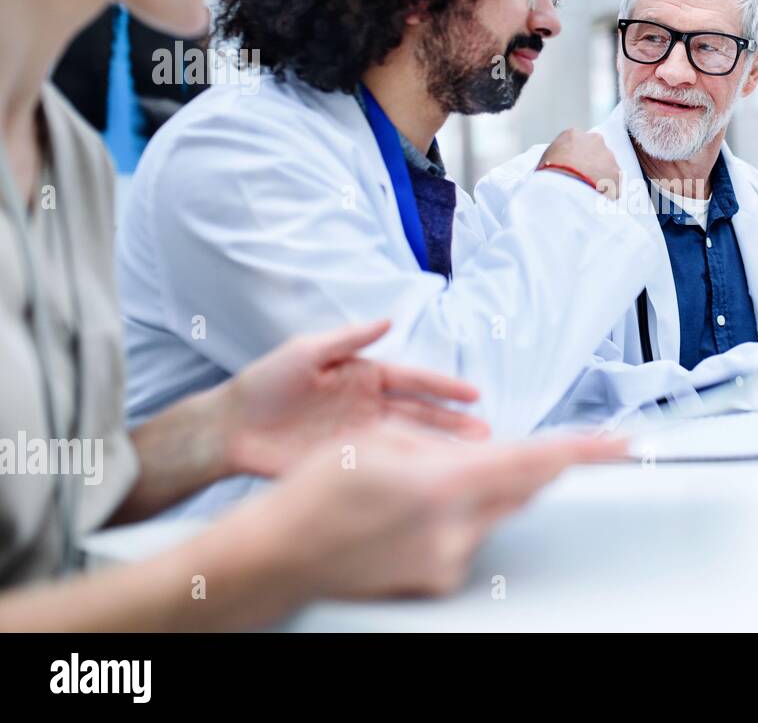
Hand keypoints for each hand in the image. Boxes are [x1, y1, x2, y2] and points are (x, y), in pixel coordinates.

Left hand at [221, 320, 487, 477]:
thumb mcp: (305, 352)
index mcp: (365, 376)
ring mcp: (361, 438)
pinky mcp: (347, 464)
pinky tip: (433, 479)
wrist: (229, 429)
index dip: (445, 389)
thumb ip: (348, 339)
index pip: (414, 381)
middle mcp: (370, 407)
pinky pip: (387, 467)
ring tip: (473, 458)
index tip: (474, 395)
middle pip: (421, 415)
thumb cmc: (265, 383)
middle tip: (487, 435)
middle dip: (454, 424)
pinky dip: (412, 472)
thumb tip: (389, 319)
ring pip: (411, 443)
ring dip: (441, 449)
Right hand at [260, 422, 626, 598]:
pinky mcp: (438, 580)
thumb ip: (446, 444)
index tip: (623, 442)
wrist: (275, 558)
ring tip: (411, 486)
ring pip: (492, 511)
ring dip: (475, 490)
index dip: (586, 451)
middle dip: (522, 464)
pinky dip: (454, 516)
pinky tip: (405, 513)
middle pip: (521, 488)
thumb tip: (490, 451)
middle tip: (493, 448)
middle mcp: (455, 530)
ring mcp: (448, 562)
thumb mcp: (381, 441)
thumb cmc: (315, 492)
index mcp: (442, 485)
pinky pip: (467, 536)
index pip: (535, 463)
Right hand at [537, 128, 620, 199]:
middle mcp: (594, 140)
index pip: (578, 143)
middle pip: (595, 152)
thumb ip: (558, 158)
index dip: (576, 158)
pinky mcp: (617, 175)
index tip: (573, 168)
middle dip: (591, 165)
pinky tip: (597, 200)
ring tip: (588, 193)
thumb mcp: (545, 160)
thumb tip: (560, 166)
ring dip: (600, 178)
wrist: (563, 188)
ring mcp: (608, 157)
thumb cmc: (548, 175)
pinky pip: (614, 184)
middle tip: (582, 180)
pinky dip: (608, 192)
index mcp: (573, 135)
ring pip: (607, 168)